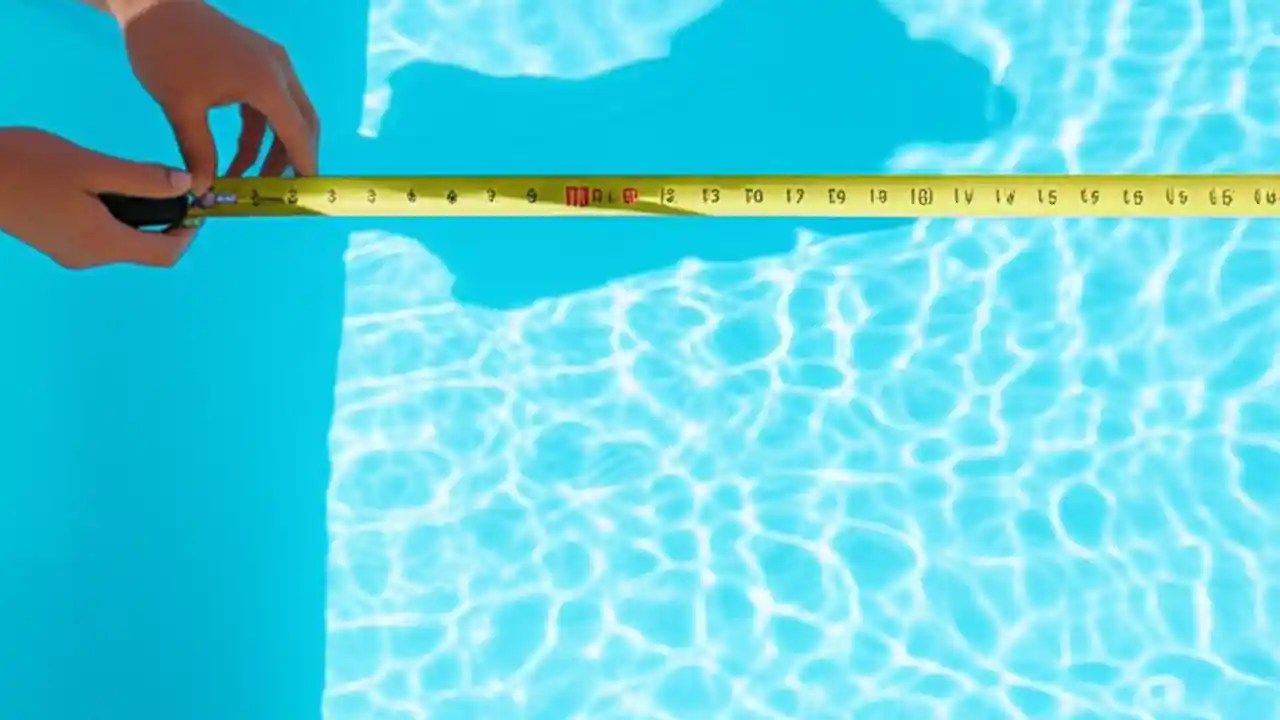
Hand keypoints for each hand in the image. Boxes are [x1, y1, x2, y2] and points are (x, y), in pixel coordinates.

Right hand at [0, 128, 194, 268]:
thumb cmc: (25, 165)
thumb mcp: (91, 167)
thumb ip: (142, 178)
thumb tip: (186, 185)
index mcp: (103, 243)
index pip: (165, 254)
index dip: (189, 232)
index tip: (197, 203)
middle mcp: (89, 256)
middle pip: (145, 247)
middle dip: (164, 219)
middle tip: (167, 181)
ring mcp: (69, 251)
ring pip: (121, 238)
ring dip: (136, 213)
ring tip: (131, 176)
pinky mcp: (54, 240)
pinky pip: (97, 232)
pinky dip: (111, 213)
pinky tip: (99, 183)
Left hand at [115, 0, 318, 192]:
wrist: (152, 3)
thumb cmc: (165, 51)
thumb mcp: (180, 107)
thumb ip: (198, 151)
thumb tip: (203, 189)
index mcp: (266, 83)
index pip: (297, 133)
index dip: (304, 166)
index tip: (307, 196)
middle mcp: (279, 71)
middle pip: (303, 124)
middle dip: (293, 160)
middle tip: (278, 192)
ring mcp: (272, 63)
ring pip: (288, 115)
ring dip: (273, 148)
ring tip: (249, 177)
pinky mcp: (259, 60)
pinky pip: (271, 103)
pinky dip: (261, 130)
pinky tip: (240, 151)